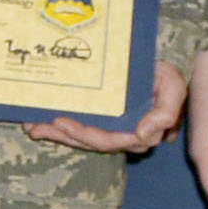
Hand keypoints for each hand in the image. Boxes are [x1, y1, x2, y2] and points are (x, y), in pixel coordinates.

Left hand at [29, 52, 188, 156]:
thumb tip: (144, 133)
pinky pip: (76, 130)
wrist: (154, 66)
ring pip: (80, 139)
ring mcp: (109, 130)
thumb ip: (165, 111)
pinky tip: (35, 125)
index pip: (114, 140)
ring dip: (56, 135)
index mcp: (142, 131)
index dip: (90, 136)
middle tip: (46, 122)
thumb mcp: (173, 86)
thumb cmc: (163, 76)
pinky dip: (55, 129)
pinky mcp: (97, 122)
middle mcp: (123, 135)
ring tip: (34, 127)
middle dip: (67, 134)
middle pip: (91, 142)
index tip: (66, 124)